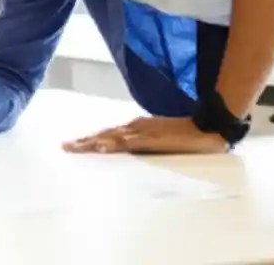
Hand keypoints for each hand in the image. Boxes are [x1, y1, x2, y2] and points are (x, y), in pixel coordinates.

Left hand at [62, 116, 228, 154]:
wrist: (208, 126)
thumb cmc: (184, 133)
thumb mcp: (158, 137)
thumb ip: (142, 141)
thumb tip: (126, 148)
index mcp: (135, 128)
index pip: (107, 134)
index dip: (89, 139)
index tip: (71, 144)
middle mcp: (136, 128)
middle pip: (105, 134)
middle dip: (84, 141)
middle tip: (65, 147)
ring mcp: (144, 132)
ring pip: (113, 137)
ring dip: (94, 141)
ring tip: (77, 147)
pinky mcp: (155, 138)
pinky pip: (132, 142)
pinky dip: (116, 144)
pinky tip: (104, 147)